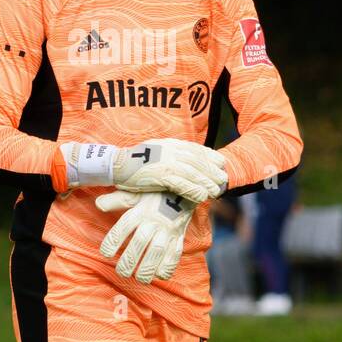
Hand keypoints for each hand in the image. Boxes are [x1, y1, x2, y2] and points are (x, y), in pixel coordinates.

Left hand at [96, 189, 195, 283]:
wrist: (183, 193)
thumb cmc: (155, 196)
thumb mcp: (135, 194)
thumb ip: (117, 201)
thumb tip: (98, 204)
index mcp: (141, 210)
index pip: (124, 226)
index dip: (113, 241)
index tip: (106, 253)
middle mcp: (154, 221)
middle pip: (140, 241)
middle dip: (129, 260)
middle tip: (121, 272)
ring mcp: (168, 230)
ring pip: (158, 251)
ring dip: (148, 268)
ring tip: (139, 278)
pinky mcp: (179, 238)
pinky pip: (175, 255)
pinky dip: (168, 267)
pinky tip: (159, 275)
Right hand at [113, 138, 227, 201]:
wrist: (117, 165)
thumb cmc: (136, 161)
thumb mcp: (157, 151)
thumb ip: (172, 153)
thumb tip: (186, 159)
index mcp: (171, 143)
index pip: (196, 148)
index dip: (211, 156)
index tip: (221, 163)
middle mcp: (172, 150)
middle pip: (199, 160)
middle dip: (213, 171)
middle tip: (224, 180)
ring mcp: (167, 162)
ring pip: (194, 173)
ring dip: (207, 182)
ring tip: (217, 192)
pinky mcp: (162, 174)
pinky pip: (183, 184)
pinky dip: (194, 190)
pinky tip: (202, 197)